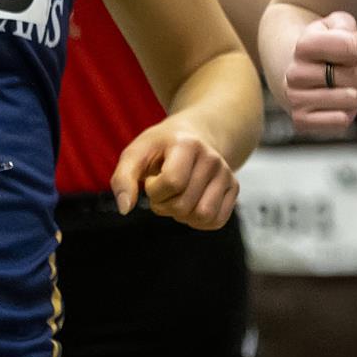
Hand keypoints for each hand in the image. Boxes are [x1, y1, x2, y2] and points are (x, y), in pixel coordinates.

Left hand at [111, 122, 237, 228]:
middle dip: (165, 205)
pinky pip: (217, 221)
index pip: (172, 182)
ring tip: (177, 198)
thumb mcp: (136, 154)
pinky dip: (198, 222)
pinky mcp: (234, 187)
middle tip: (162, 191)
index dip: (155, 190)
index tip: (152, 179)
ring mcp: (226, 173)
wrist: (194, 135)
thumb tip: (125, 209)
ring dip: (182, 216)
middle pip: (184, 204)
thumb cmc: (160, 148)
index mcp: (188, 144)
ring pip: (203, 216)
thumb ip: (123, 179)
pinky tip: (190, 205)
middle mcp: (212, 158)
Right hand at [281, 12, 356, 133]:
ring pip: (352, 99)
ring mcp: (295, 99)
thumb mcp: (337, 25)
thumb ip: (349, 27)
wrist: (301, 70)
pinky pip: (342, 120)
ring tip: (352, 82)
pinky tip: (341, 101)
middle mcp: (295, 73)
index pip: (351, 47)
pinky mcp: (300, 121)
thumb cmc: (328, 45)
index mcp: (304, 45)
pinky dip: (349, 110)